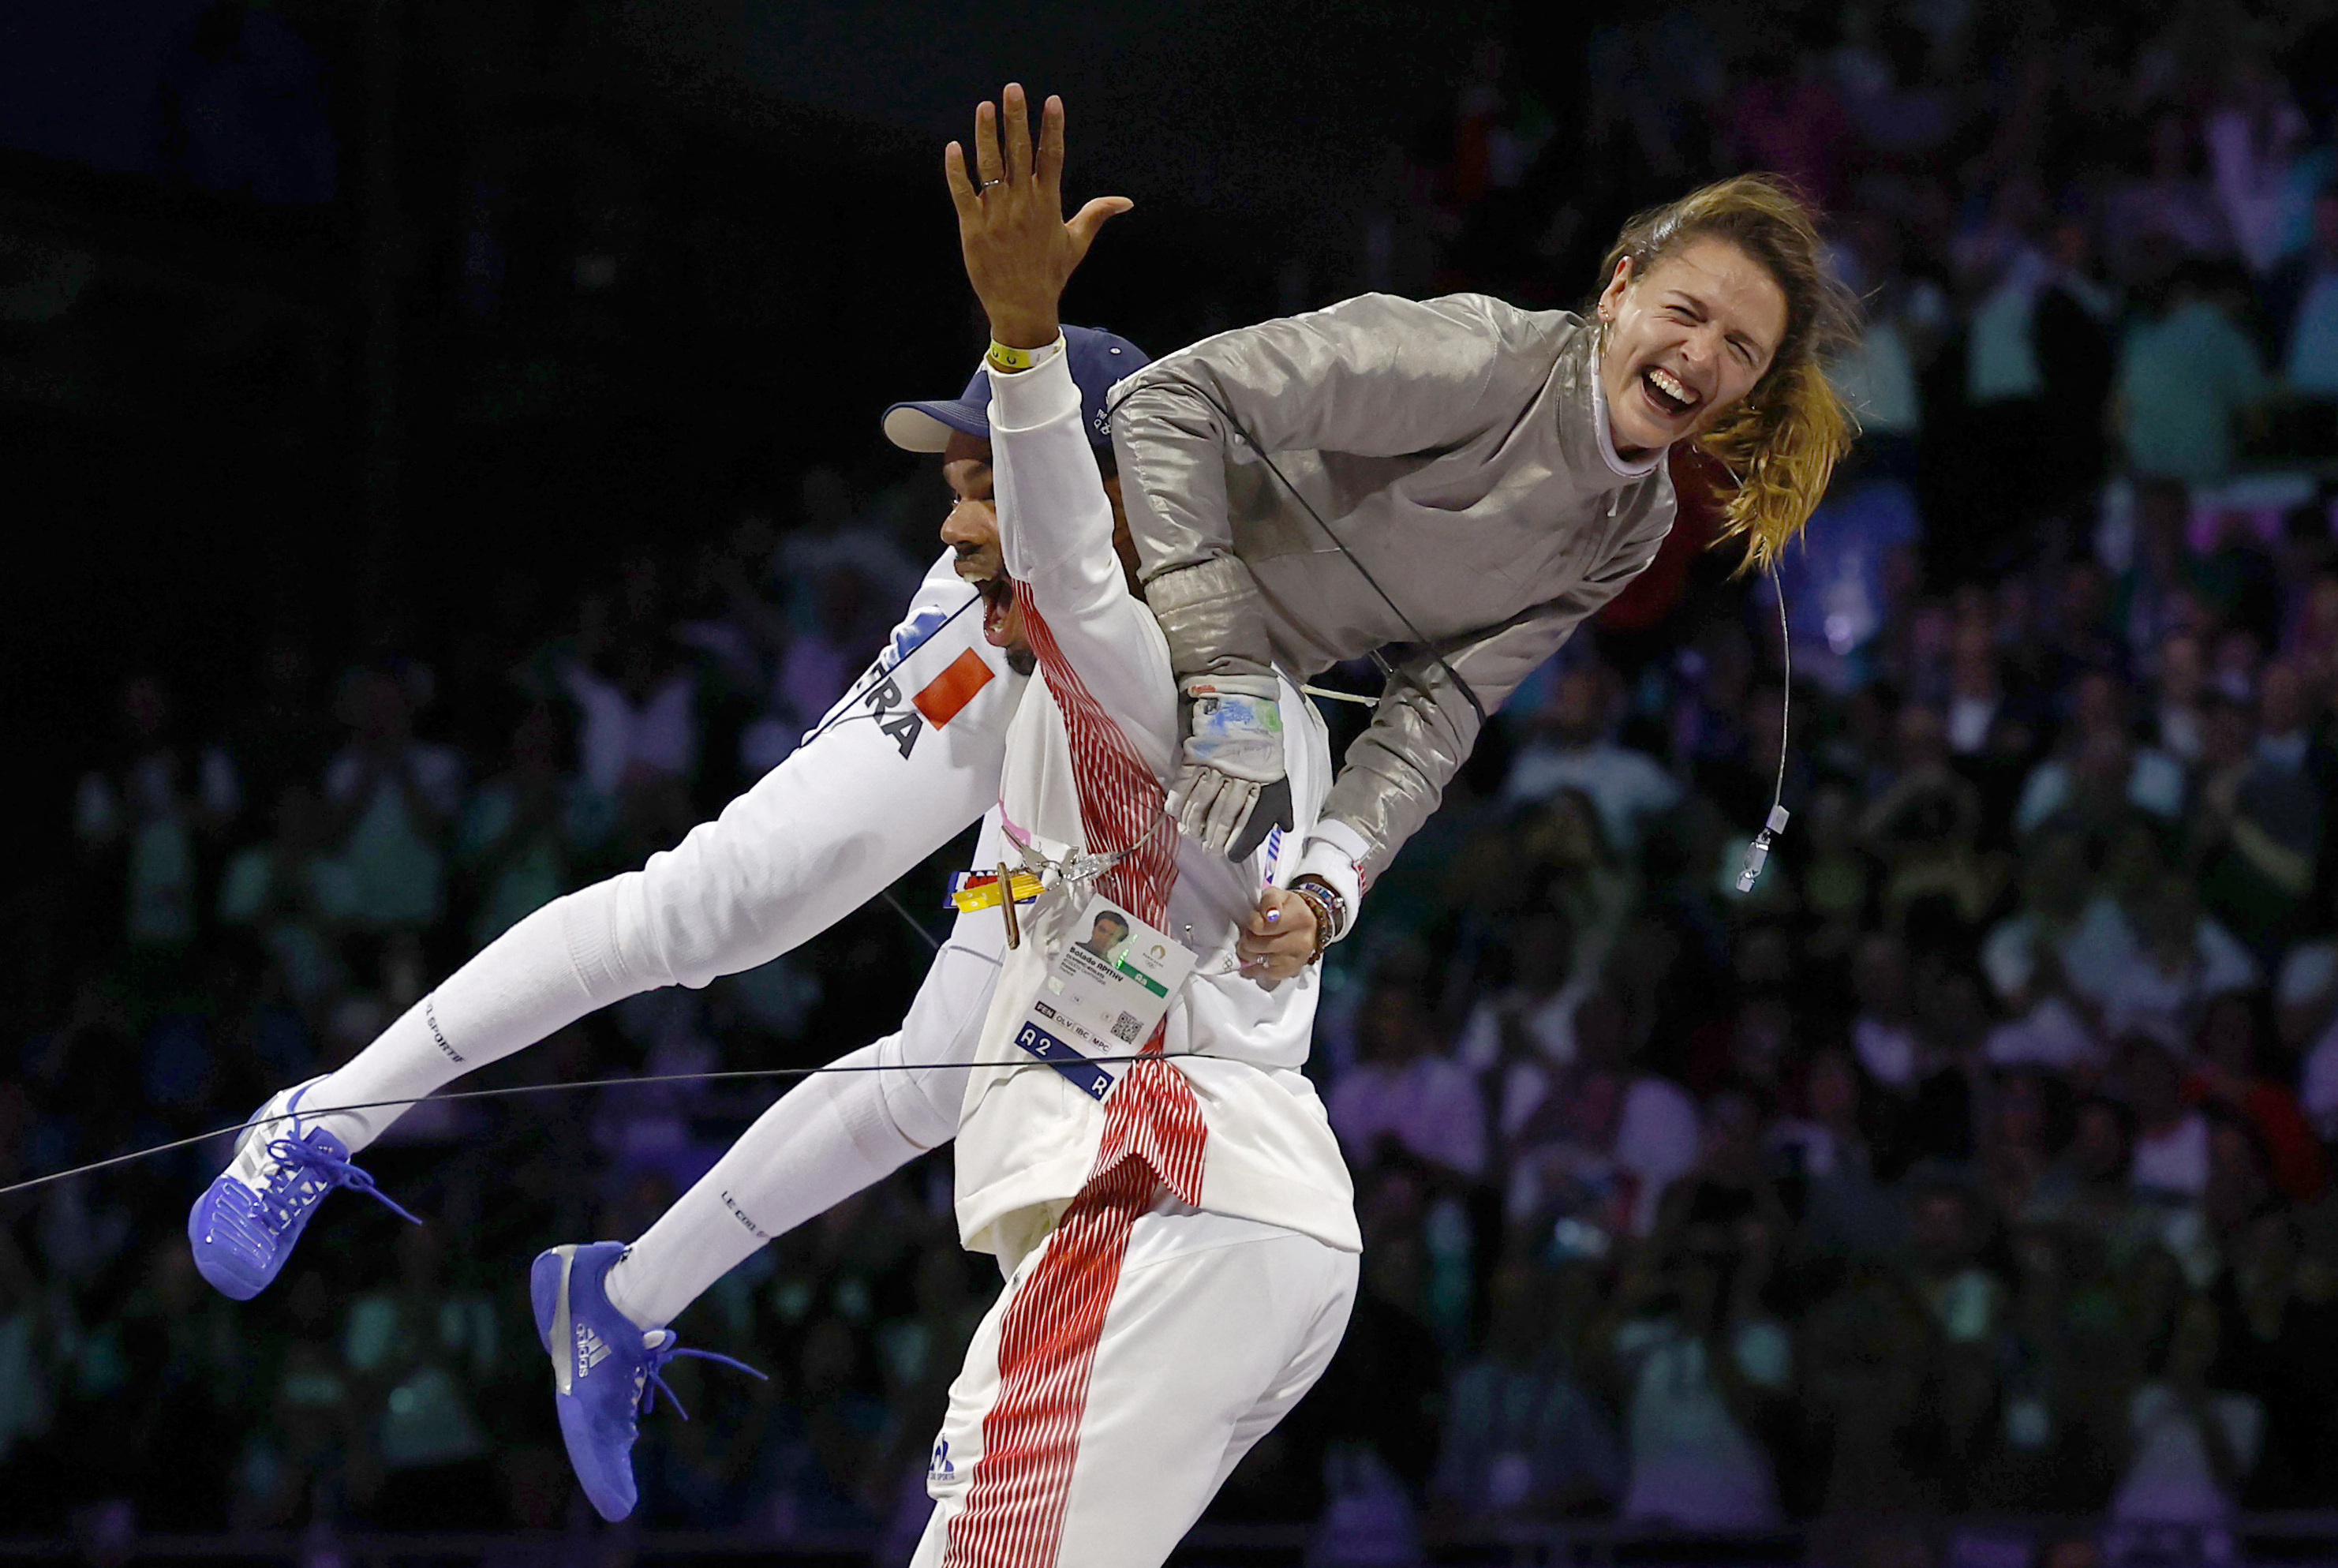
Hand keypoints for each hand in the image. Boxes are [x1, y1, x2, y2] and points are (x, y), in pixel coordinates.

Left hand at [943, 85, 1131, 349]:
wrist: (1022, 308)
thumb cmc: (1050, 274)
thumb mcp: (1077, 242)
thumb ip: (1097, 214)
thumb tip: (1126, 201)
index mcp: (1048, 204)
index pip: (1052, 157)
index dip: (1052, 128)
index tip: (1052, 101)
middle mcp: (1023, 204)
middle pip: (1020, 153)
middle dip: (1017, 119)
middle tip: (1013, 89)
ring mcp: (996, 215)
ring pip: (990, 167)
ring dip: (987, 135)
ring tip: (985, 107)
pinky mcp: (973, 228)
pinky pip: (963, 193)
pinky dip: (957, 171)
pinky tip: (954, 147)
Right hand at [1168, 675, 1291, 857]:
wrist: (1238, 698)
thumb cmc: (1261, 738)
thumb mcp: (1278, 770)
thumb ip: (1280, 802)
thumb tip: (1285, 828)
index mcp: (1264, 783)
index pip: (1250, 822)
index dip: (1240, 842)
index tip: (1230, 855)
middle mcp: (1241, 777)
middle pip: (1225, 815)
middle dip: (1215, 836)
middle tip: (1208, 849)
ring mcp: (1216, 766)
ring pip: (1203, 802)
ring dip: (1195, 822)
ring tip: (1190, 833)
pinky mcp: (1196, 754)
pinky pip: (1185, 783)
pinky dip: (1179, 800)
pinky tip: (1175, 812)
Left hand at [1238, 885, 1317, 982]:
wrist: (1311, 924)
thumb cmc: (1290, 909)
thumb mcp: (1279, 895)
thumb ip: (1269, 900)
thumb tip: (1268, 914)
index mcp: (1299, 918)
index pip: (1260, 926)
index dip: (1252, 922)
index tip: (1255, 918)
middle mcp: (1301, 941)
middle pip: (1256, 945)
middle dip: (1247, 938)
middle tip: (1251, 933)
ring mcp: (1297, 959)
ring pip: (1258, 961)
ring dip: (1250, 953)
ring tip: (1255, 944)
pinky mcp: (1291, 971)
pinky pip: (1265, 973)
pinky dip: (1257, 966)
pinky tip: (1259, 956)